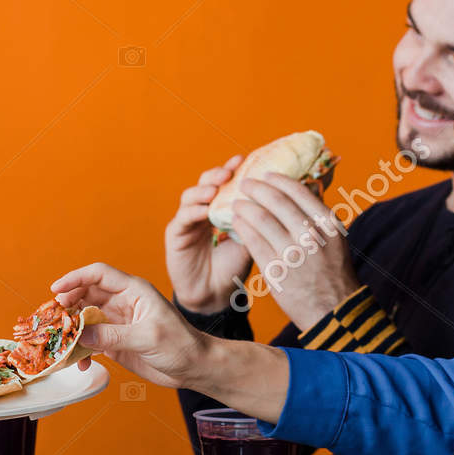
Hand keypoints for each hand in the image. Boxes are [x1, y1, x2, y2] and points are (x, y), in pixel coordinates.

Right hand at [51, 264, 215, 389]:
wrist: (194, 368)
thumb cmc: (181, 345)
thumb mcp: (148, 337)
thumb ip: (113, 335)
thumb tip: (80, 335)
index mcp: (134, 291)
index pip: (99, 275)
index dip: (75, 278)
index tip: (55, 289)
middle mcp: (122, 303)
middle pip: (86, 296)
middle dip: (67, 305)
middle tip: (52, 320)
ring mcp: (117, 323)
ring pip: (84, 319)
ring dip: (70, 330)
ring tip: (60, 343)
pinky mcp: (115, 342)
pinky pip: (90, 342)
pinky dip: (80, 350)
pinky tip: (79, 362)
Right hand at [165, 158, 252, 313]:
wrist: (216, 295)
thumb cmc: (234, 267)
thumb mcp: (251, 239)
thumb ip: (257, 219)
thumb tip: (278, 196)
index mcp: (220, 208)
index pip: (224, 182)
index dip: (232, 169)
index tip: (244, 159)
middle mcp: (202, 210)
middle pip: (205, 183)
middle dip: (216, 174)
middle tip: (229, 171)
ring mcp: (187, 221)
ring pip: (191, 196)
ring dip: (203, 190)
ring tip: (215, 188)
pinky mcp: (175, 235)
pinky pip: (183, 218)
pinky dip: (194, 211)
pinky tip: (205, 210)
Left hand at [230, 172, 359, 330]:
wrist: (333, 312)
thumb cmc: (333, 273)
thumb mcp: (336, 240)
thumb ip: (319, 215)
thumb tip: (306, 186)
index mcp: (328, 225)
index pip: (299, 192)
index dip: (278, 180)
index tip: (266, 175)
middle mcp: (311, 236)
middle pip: (277, 201)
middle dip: (257, 189)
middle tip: (245, 184)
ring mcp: (292, 254)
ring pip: (261, 219)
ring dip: (245, 207)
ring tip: (236, 203)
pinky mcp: (275, 271)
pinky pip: (253, 241)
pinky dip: (242, 227)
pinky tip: (236, 223)